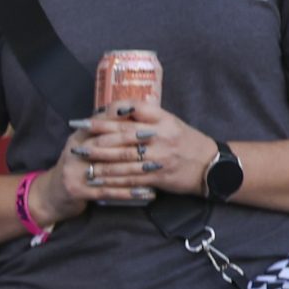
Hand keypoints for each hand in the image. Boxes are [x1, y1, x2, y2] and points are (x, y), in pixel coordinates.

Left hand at [65, 100, 217, 201]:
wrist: (211, 166)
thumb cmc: (185, 142)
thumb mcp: (170, 122)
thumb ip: (146, 116)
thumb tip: (116, 111)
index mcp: (164, 120)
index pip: (135, 110)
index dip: (110, 113)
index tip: (90, 116)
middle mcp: (161, 136)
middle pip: (124, 134)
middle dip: (98, 136)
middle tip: (77, 138)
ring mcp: (160, 158)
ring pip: (124, 158)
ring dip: (100, 158)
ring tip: (82, 157)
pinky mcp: (158, 177)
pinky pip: (130, 178)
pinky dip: (111, 178)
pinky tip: (96, 178)